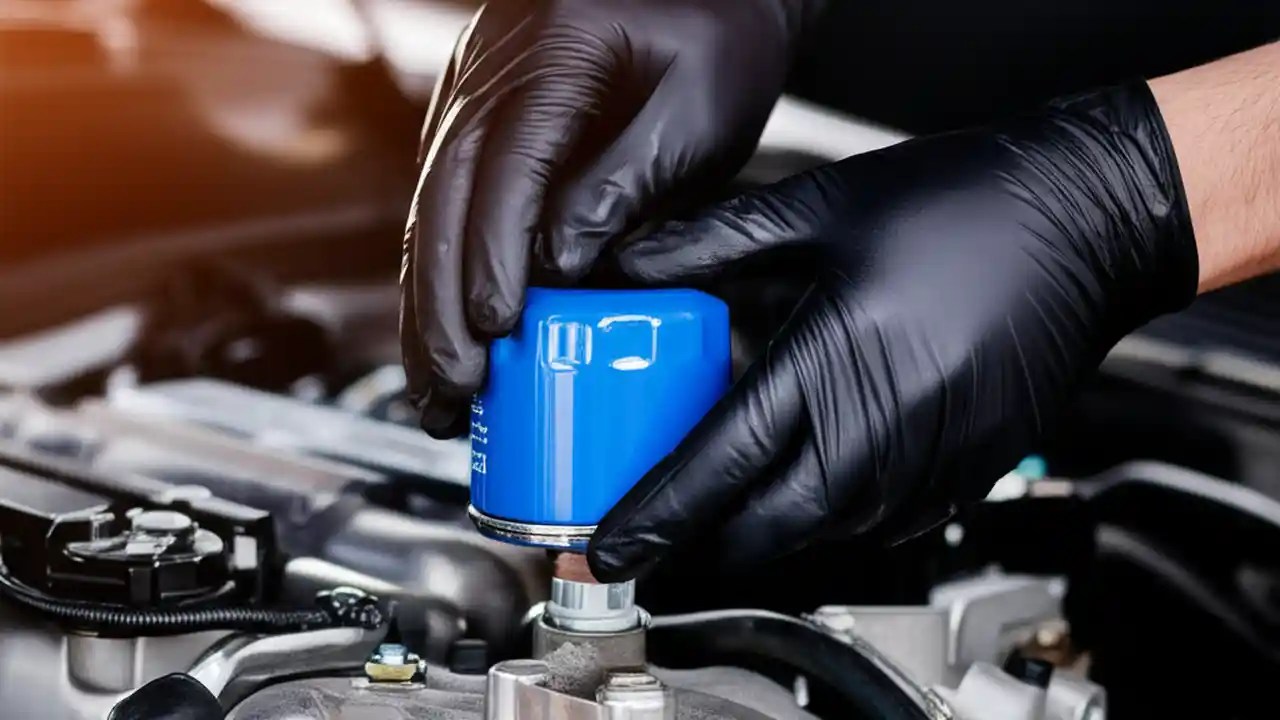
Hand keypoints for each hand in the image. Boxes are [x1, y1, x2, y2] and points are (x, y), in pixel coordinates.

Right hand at [401, 0, 816, 436]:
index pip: (501, 171)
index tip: (496, 330)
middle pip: (438, 198)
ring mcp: (472, 92)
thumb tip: (561, 268)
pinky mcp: (475, 120)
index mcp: (549, 56)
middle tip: (449, 389)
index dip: (490, 257)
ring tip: (435, 387)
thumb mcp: (695, 110)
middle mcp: (489, 72)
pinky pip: (442, 203)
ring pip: (426, 208)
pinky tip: (447, 331)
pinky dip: (440, 273)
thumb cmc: (717, 36)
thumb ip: (624, 185)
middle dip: (437, 305)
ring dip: (425, 304)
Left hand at [588, 82, 1199, 580]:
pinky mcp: (962, 476)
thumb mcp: (820, 208)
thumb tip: (631, 261)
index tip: (606, 547)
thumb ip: (712, 243)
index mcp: (829, 369)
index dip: (651, 519)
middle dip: (691, 550)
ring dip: (752, 540)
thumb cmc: (967, 207)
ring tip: (705, 523)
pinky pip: (872, 528)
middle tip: (643, 547)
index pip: (713, 471)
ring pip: (816, 538)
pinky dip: (817, 523)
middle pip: (758, 531)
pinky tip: (791, 493)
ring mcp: (927, 467)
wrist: (1091, 223)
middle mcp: (877, 436)